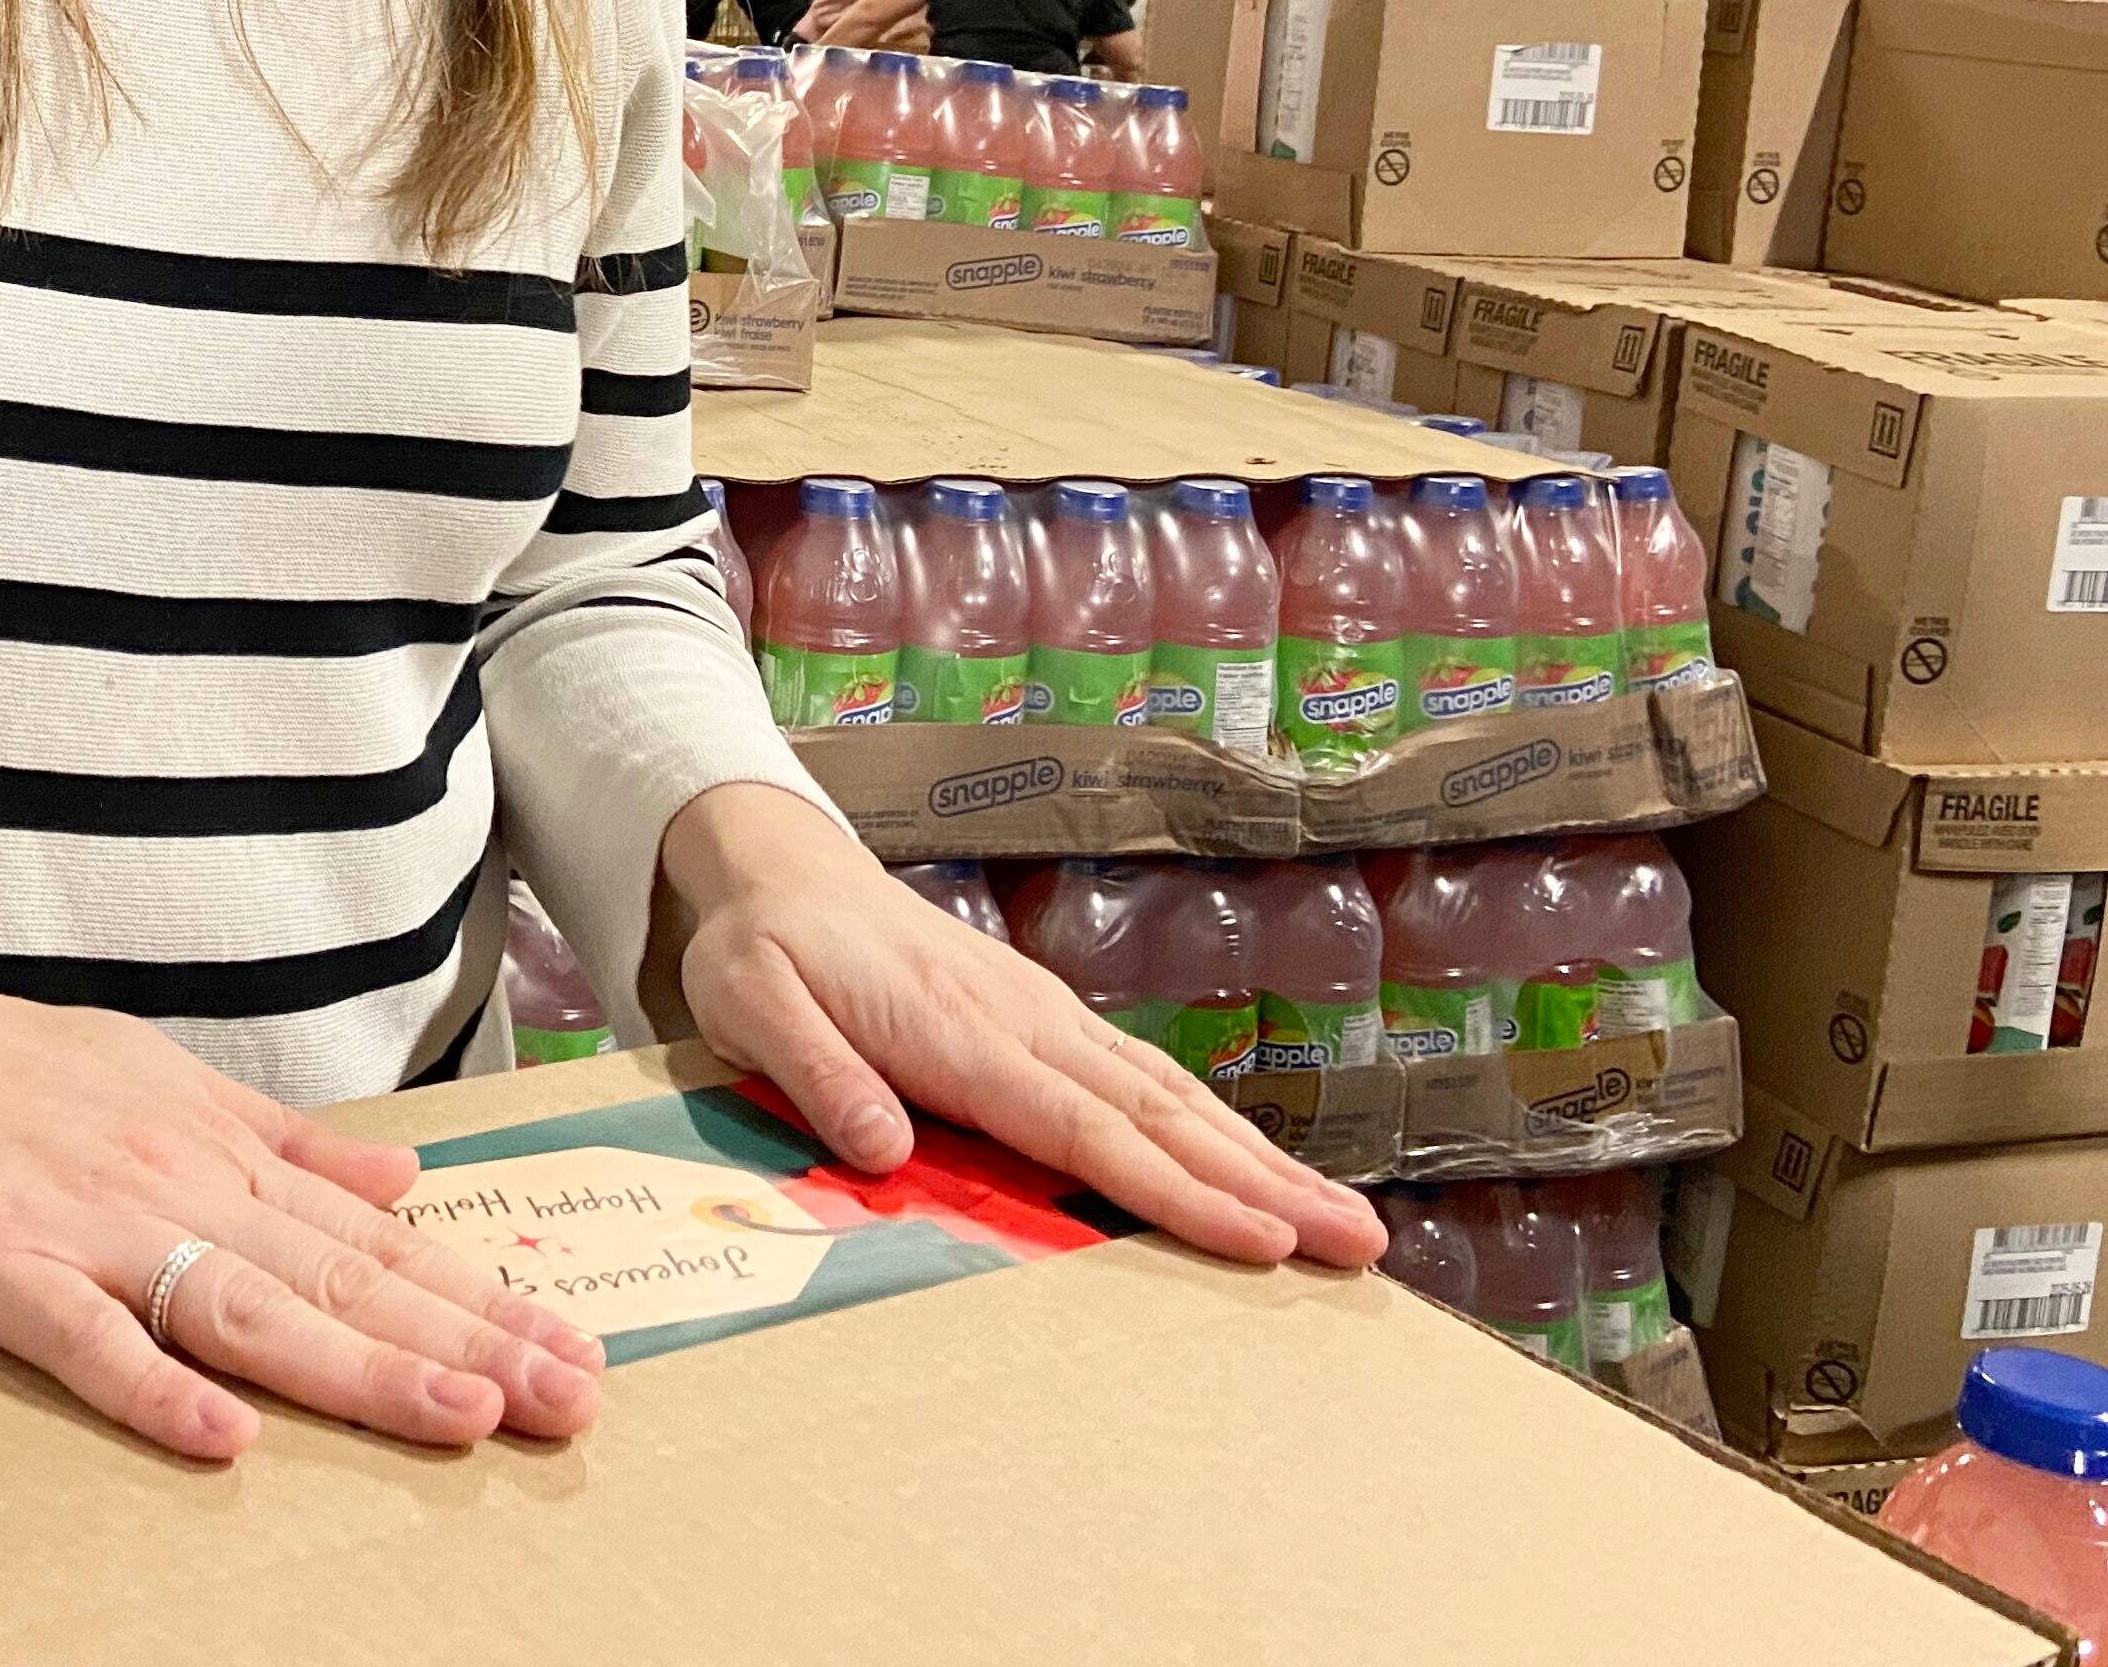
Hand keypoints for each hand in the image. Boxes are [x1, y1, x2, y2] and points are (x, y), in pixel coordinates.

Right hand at [0, 856, 605, 1464]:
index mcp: (218, 1146)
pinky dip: (156, 1385)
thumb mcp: (163, 1078)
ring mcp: (89, 1225)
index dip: (480, 1293)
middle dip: (462, 1338)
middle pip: (339, 1274)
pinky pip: (87, 1337)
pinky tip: (225, 1436)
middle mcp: (177, 1181)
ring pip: (246, 1303)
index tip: (573, 1344)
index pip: (375, 1235)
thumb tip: (404, 1186)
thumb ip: (284, 1141)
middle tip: (567, 1394)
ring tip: (458, 1415)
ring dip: (358, 1363)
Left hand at [662, 782, 1385, 1270]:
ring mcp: (1042, 1015)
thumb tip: (886, 1154)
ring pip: (1168, 1096)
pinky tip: (1252, 1164)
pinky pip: (1140, 1077)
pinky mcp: (1041, 1015)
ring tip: (1342, 1217)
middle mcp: (1024, 1021)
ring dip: (1258, 1160)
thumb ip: (817, 1075)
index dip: (1176, 1190)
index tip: (1260, 1240)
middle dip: (1263, 1185)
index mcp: (961, 1034)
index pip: (1087, 1129)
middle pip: (1160, 1117)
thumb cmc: (760, 947)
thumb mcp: (751, 1004)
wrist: (778, 863)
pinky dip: (1208, 1125)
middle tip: (1357, 1244)